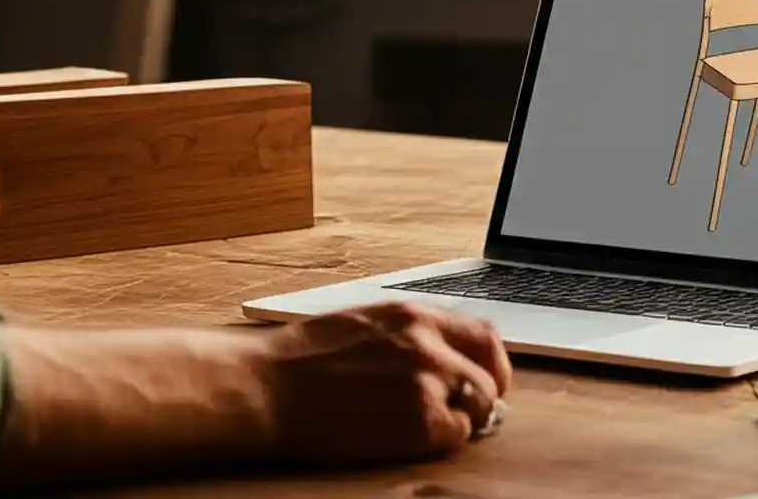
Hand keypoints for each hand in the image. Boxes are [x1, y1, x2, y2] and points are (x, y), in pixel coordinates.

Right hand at [261, 301, 513, 464]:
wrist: (266, 387)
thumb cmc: (302, 360)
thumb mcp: (365, 324)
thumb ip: (411, 336)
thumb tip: (446, 356)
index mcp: (414, 315)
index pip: (484, 334)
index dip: (490, 362)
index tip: (486, 378)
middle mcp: (429, 343)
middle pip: (489, 374)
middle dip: (483, 397)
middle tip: (467, 413)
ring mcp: (427, 382)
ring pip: (478, 407)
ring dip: (460, 420)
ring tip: (424, 425)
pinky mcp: (420, 421)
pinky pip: (455, 436)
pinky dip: (440, 441)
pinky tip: (407, 438)